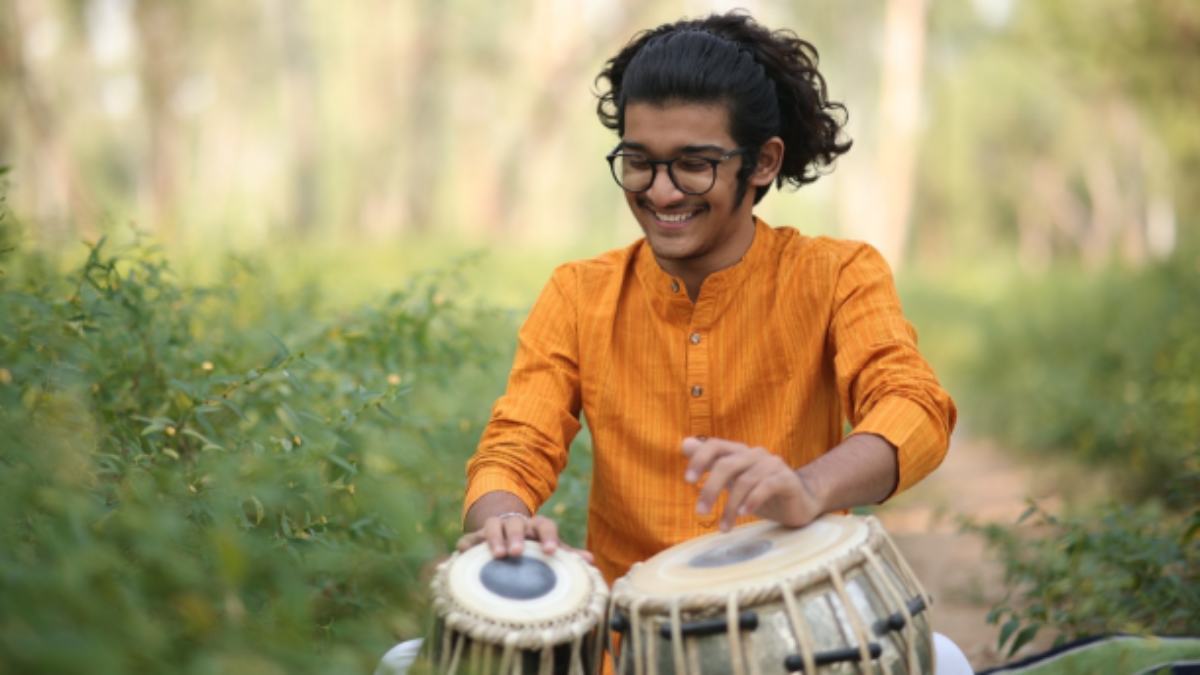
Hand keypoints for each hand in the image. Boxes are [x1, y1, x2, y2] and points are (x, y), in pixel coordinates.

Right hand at [455, 513, 594, 563]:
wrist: (505, 529)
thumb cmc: (533, 545)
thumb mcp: (548, 547)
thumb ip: (567, 554)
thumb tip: (591, 562)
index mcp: (536, 526)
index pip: (545, 525)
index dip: (548, 537)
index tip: (551, 551)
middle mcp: (516, 524)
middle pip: (517, 524)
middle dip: (517, 536)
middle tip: (518, 552)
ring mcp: (494, 528)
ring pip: (493, 525)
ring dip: (495, 538)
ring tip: (498, 555)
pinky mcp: (475, 537)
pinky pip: (468, 539)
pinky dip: (466, 545)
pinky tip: (464, 553)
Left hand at [682, 436, 821, 531]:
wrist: (800, 503)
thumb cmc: (761, 491)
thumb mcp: (733, 479)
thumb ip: (711, 463)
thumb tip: (685, 443)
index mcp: (739, 452)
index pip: (714, 445)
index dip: (699, 459)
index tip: (688, 481)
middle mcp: (755, 454)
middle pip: (726, 465)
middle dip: (710, 489)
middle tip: (700, 512)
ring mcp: (773, 465)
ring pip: (745, 481)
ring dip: (730, 506)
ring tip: (724, 527)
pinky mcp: (787, 479)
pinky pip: (767, 486)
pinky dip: (753, 500)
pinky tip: (743, 514)